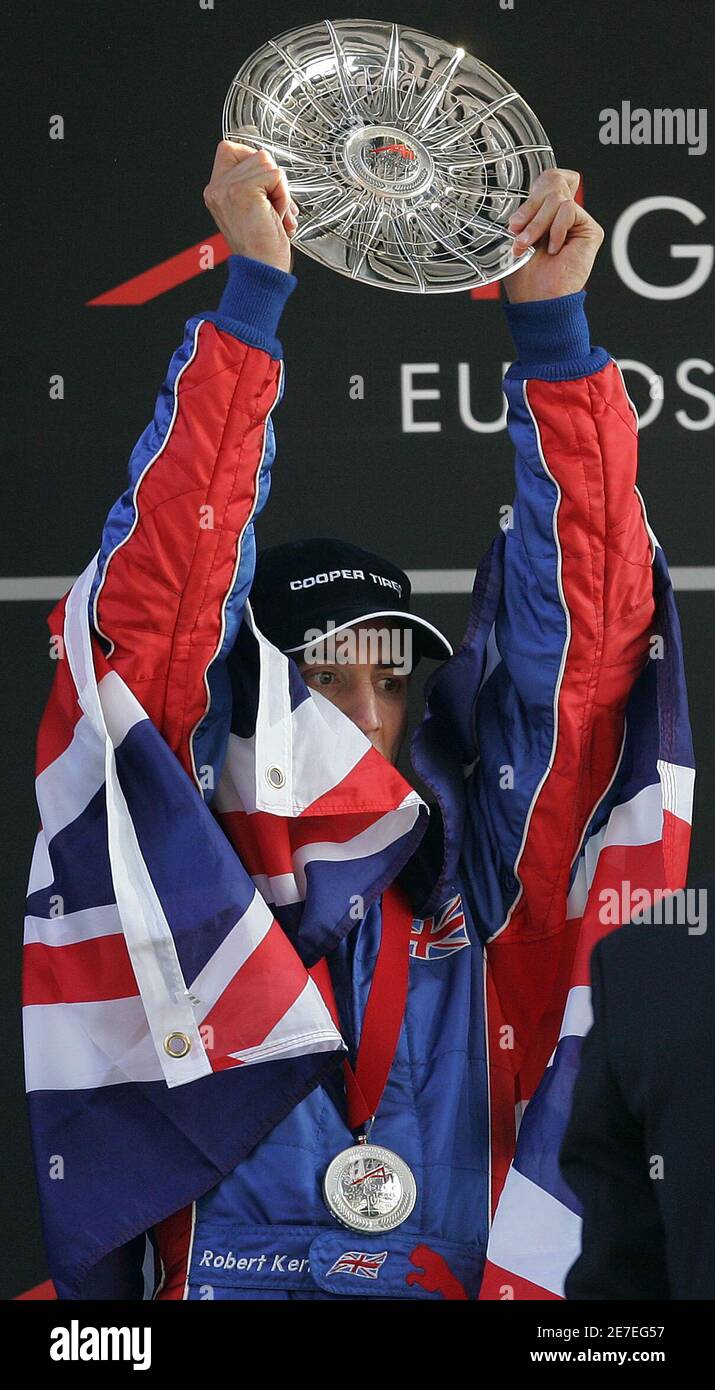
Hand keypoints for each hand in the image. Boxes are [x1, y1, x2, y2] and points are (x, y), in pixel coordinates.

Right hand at [203, 140, 298, 273]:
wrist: (261, 270)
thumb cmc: (262, 247)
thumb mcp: (252, 208)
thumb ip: (254, 184)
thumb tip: (271, 165)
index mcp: (216, 190)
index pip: (231, 148)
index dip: (254, 162)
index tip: (265, 188)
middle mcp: (217, 187)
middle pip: (256, 155)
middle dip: (273, 181)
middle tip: (274, 210)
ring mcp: (227, 187)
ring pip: (267, 163)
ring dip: (280, 191)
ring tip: (275, 215)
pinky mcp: (243, 190)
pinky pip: (276, 176)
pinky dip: (283, 197)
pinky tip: (276, 217)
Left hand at [503, 169, 603, 302]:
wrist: (536, 297)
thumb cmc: (524, 275)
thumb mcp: (518, 232)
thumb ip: (529, 206)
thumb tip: (537, 186)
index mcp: (546, 212)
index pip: (549, 179)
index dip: (535, 190)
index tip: (517, 220)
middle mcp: (563, 214)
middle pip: (553, 181)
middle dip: (530, 207)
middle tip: (517, 230)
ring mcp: (577, 221)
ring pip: (557, 197)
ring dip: (537, 224)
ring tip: (529, 245)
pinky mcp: (590, 229)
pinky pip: (569, 209)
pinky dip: (555, 230)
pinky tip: (554, 249)